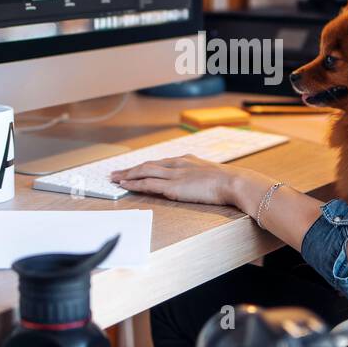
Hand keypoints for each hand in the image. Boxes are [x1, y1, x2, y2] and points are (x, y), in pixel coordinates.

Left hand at [109, 155, 267, 208]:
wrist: (234, 182)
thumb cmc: (228, 182)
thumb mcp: (212, 175)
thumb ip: (201, 177)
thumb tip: (201, 183)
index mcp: (186, 160)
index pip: (159, 162)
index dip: (144, 166)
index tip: (134, 169)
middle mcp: (177, 164)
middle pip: (147, 164)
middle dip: (130, 169)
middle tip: (115, 172)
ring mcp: (174, 174)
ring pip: (143, 172)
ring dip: (127, 174)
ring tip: (113, 178)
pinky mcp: (172, 186)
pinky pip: (148, 183)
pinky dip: (134, 183)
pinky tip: (125, 185)